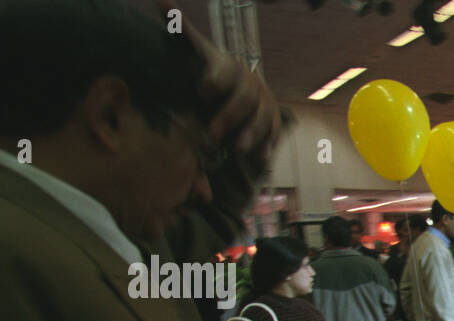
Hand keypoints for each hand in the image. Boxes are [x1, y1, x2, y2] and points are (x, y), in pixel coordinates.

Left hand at [157, 1, 281, 163]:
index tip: (201, 90)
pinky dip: (268, 145)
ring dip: (250, 133)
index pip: (225, 70)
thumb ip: (179, 28)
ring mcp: (264, 100)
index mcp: (228, 65)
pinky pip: (274, 132)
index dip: (215, 79)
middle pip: (244, 97)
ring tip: (236, 149)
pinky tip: (261, 158)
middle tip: (211, 133)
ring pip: (262, 117)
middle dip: (229, 115)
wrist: (235, 82)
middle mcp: (250, 82)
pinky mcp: (273, 119)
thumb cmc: (206, 68)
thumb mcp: (192, 49)